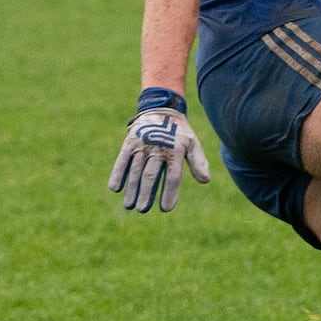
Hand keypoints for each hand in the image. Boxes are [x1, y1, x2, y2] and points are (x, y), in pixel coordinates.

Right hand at [108, 88, 210, 212]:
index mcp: (175, 151)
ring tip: (129, 205)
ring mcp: (143, 145)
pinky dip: (118, 173)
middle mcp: (158, 148)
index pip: (173, 176)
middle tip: (142, 209)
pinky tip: (115, 188)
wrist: (162, 110)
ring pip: (136, 170)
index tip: (166, 209)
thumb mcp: (192, 144)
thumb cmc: (179, 133)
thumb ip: (198, 162)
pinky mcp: (130, 143)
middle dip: (146, 193)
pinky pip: (122, 160)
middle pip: (151, 174)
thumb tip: (206, 180)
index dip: (169, 192)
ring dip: (132, 189)